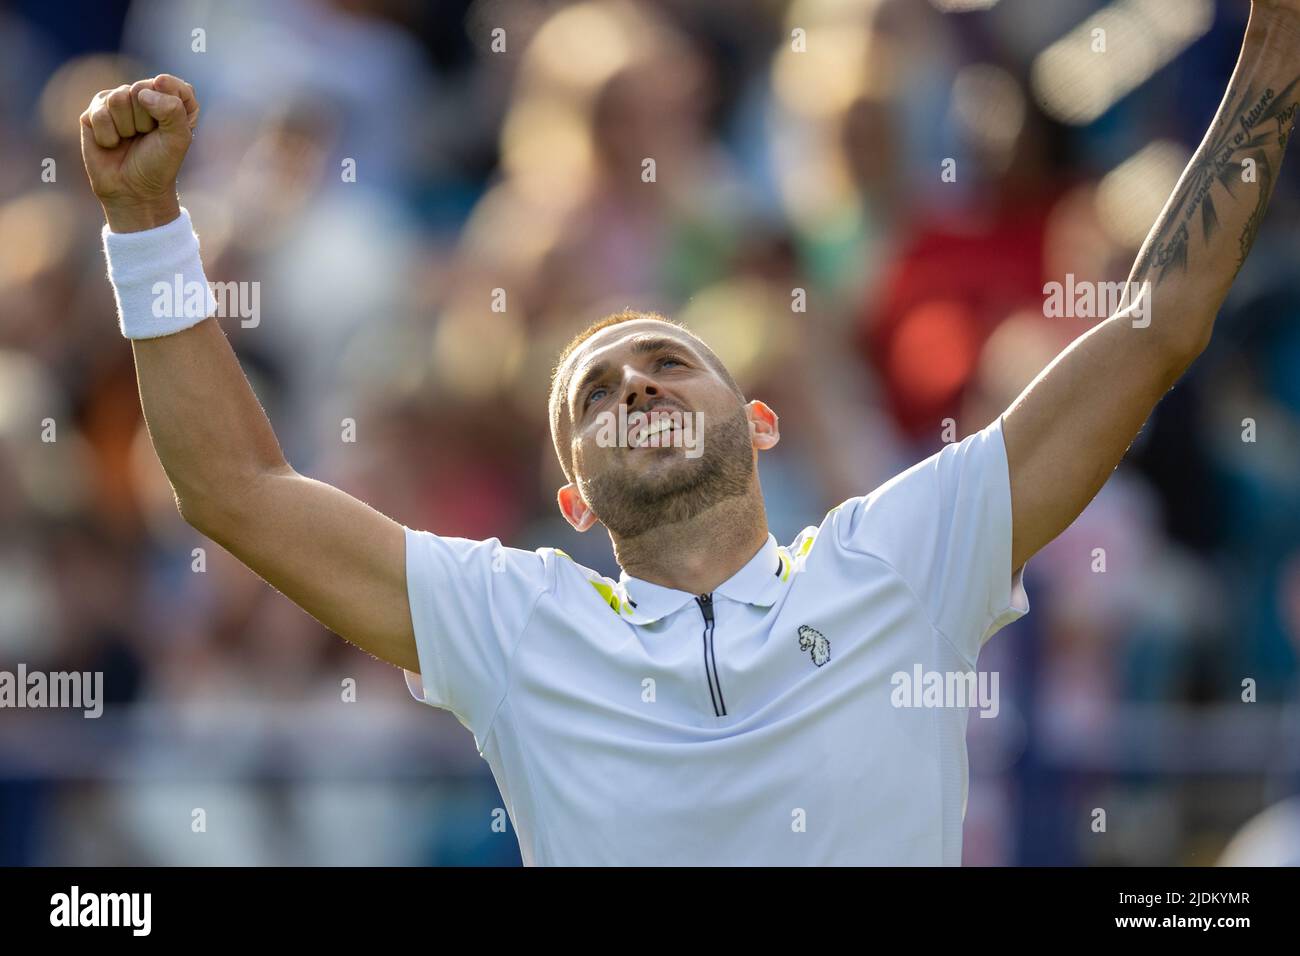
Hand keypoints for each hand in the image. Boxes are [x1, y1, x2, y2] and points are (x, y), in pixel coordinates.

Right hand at [79, 74, 198, 231]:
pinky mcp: (94, 113)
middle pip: (141, 88)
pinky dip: (108, 135)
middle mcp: (143, 97)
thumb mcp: (178, 139)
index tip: (166, 122)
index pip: (171, 83)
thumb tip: (141, 93)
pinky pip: (100, 113)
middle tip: (145, 137)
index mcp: (169, 101)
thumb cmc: (158, 164)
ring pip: (118, 98)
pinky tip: (112, 144)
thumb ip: (173, 110)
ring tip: (128, 140)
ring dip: (126, 127)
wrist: (132, 190)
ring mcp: (116, 103)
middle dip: (145, 120)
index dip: (168, 100)